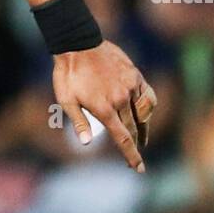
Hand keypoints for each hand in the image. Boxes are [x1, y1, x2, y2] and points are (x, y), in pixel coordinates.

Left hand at [53, 41, 156, 171]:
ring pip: (144, 113)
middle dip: (135, 145)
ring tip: (142, 138)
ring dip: (144, 128)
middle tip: (134, 159)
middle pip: (134, 128)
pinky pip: (147, 95)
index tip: (139, 168)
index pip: (123, 138)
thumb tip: (87, 144)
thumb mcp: (66, 101)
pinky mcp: (135, 75)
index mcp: (104, 109)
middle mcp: (121, 99)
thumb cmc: (68, 75)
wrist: (78, 44)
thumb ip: (79, 122)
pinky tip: (145, 113)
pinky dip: (148, 107)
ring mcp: (130, 86)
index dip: (132, 155)